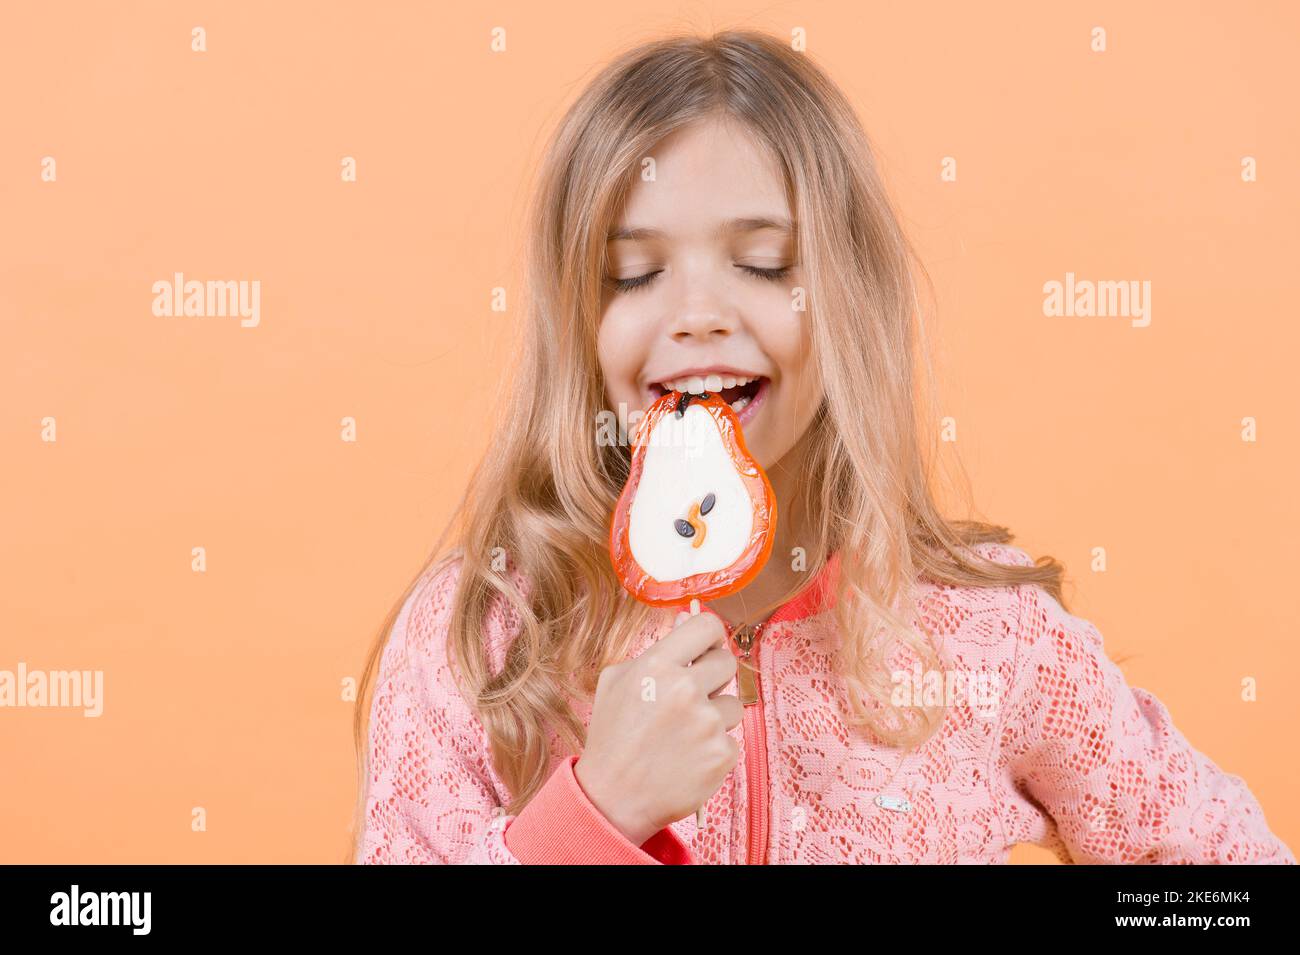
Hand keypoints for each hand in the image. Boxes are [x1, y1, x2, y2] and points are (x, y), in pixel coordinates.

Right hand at [575, 609, 741, 845]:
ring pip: (732, 705)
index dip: (709, 637)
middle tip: (690, 698)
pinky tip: (688, 759)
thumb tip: (686, 621)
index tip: (704, 650)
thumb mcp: (617, 681)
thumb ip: (656, 651)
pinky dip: (713, 749)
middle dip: (712, 678)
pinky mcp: (722, 754)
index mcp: (657, 665)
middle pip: (727, 662)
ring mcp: (707, 724)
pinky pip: (731, 739)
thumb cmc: (613, 736)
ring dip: (714, 717)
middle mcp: (685, 689)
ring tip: (682, 737)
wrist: (612, 798)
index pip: (707, 626)